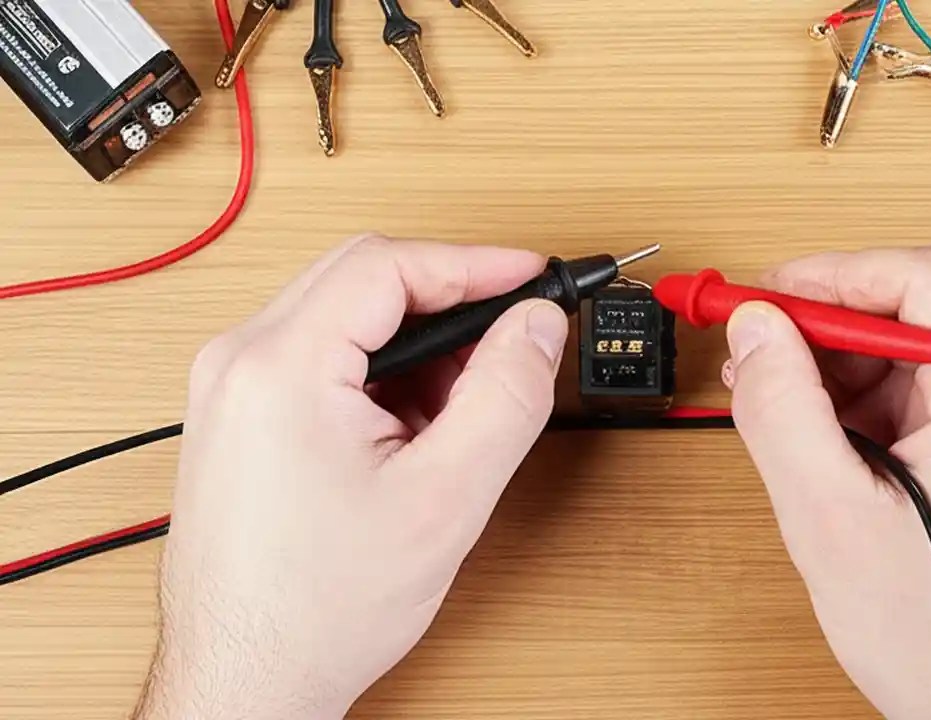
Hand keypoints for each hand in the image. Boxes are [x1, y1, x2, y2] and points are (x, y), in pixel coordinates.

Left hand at [132, 236, 568, 718]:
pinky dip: (383, 373)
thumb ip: (505, 396)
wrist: (247, 676)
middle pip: (364, 277)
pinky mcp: (239, 413)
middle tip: (514, 333)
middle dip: (451, 299)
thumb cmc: (316, 608)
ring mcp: (231, 388)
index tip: (532, 277)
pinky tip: (418, 427)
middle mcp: (239, 362)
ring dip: (418, 342)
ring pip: (346, 316)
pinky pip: (323, 355)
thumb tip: (537, 327)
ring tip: (465, 405)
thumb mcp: (444, 499)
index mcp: (279, 368)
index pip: (389, 264)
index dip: (475, 262)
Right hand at [724, 247, 930, 718]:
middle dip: (839, 318)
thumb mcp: (832, 520)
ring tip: (794, 399)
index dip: (830, 275)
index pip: (922, 278)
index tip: (767, 294)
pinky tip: (840, 429)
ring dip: (860, 360)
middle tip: (771, 341)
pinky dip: (892, 395)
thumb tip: (757, 332)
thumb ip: (782, 409)